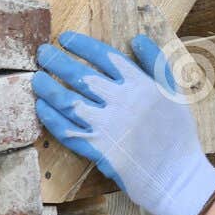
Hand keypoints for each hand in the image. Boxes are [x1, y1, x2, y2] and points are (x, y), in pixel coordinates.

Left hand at [32, 32, 214, 214]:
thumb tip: (136, 38)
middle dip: (56, 61)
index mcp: (140, 85)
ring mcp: (106, 126)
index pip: (104, 56)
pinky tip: (41, 107)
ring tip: (36, 78)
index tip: (65, 38)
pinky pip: (66, 130)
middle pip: (80, 75)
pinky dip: (51, 118)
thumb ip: (155, 63)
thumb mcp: (173, 92)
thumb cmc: (177, 133)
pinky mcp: (96, 149)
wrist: (177, 177)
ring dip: (47, 87)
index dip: (81, 44)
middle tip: (42, 52)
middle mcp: (121, 102)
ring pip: (67, 100)